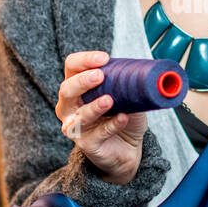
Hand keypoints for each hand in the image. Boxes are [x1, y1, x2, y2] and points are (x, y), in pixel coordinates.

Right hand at [55, 51, 148, 183]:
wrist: (127, 148)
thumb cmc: (122, 116)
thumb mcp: (125, 96)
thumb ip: (126, 84)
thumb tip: (141, 72)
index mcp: (76, 87)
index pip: (72, 66)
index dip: (84, 60)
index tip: (104, 58)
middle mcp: (69, 106)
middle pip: (66, 89)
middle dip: (82, 81)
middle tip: (99, 76)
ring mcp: (75, 126)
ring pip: (80, 116)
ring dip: (94, 106)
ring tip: (109, 100)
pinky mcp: (86, 144)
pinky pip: (98, 134)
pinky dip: (112, 125)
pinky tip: (123, 118)